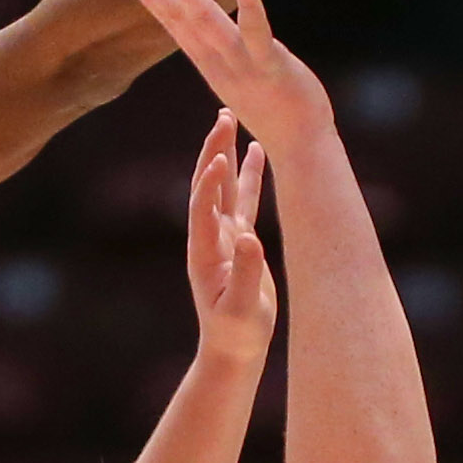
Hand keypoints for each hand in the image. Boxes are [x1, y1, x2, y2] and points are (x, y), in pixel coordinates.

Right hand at [121, 0, 332, 148]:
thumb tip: (213, 43)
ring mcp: (244, 66)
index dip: (154, 0)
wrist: (302, 148)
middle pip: (182, 20)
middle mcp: (220, 64)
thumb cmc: (277, 112)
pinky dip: (250, 9)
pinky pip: (259, 36)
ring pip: (209, 24)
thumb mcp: (241, 81)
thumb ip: (225, 60)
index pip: (177, 27)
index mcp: (213, 65)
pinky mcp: (273, 69)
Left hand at [185, 111, 272, 363]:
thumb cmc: (236, 333)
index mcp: (204, 253)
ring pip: (226, 186)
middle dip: (214, 150)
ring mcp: (225, 235)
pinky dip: (249, 173)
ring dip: (228, 152)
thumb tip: (250, 239)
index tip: (221, 158)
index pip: (203, 209)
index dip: (211, 184)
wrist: (233, 347)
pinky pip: (245, 199)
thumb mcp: (243, 308)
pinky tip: (258, 149)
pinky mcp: (241, 239)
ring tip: (231, 117)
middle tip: (223, 116)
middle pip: (208, 185)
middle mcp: (210, 238)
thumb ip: (246, 274)